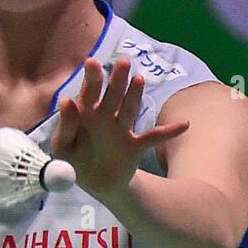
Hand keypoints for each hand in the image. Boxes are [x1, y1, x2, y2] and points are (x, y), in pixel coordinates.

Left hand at [52, 57, 189, 201]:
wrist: (97, 185)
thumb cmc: (74, 162)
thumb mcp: (63, 147)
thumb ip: (66, 126)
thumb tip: (67, 100)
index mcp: (86, 114)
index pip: (89, 92)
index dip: (92, 78)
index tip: (92, 62)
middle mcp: (105, 116)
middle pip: (112, 95)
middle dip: (118, 79)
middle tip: (123, 62)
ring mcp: (122, 129)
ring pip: (130, 108)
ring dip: (135, 94)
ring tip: (139, 79)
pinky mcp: (135, 146)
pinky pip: (153, 137)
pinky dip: (169, 132)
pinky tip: (184, 124)